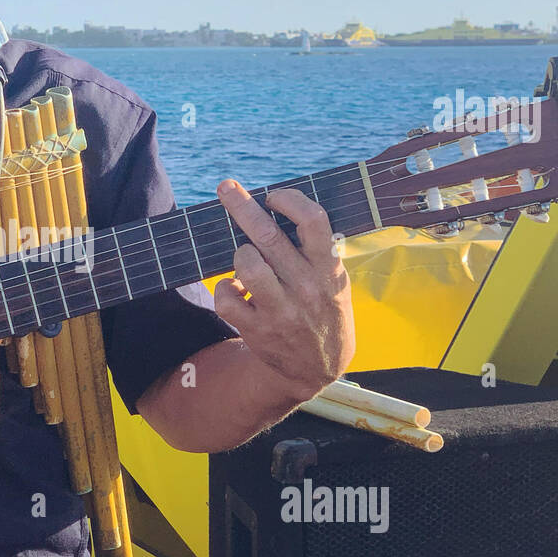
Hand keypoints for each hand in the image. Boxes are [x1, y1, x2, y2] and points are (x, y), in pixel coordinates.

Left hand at [213, 180, 354, 405]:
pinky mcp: (257, 330)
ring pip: (246, 264)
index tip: (273, 196)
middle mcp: (306, 288)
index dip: (289, 200)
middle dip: (241, 206)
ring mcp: (281, 311)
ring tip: (246, 258)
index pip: (313, 221)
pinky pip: (225, 297)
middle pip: (268, 235)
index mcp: (329, 270)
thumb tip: (276, 208)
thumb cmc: (323, 311)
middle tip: (225, 187)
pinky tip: (234, 290)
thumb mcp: (334, 282)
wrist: (317, 369)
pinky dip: (223, 288)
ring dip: (239, 254)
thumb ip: (314, 251)